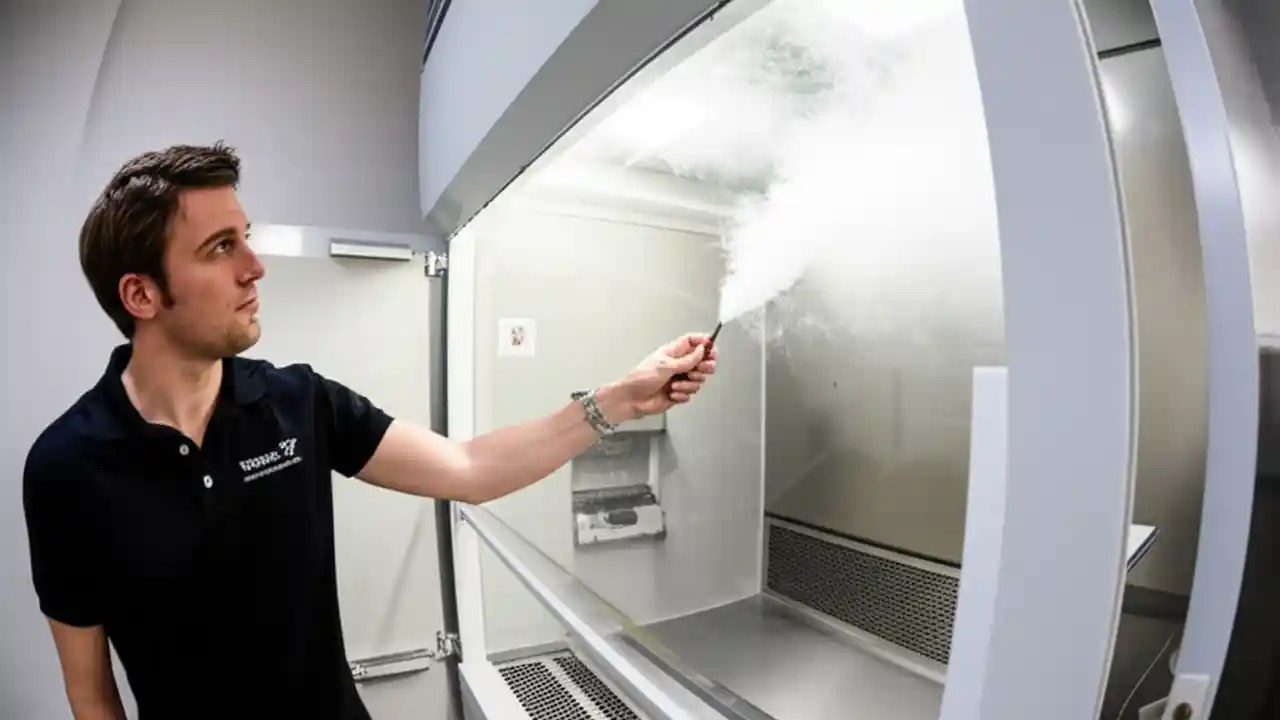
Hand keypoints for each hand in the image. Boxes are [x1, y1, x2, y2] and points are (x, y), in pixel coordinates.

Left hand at [597, 333, 719, 422]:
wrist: (632, 399)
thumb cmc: (642, 378)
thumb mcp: (666, 365)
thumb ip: (687, 359)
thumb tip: (702, 350)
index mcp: (674, 352)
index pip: (693, 342)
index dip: (704, 343)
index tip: (711, 348)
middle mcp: (678, 364)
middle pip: (702, 361)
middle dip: (704, 367)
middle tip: (697, 371)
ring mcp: (679, 379)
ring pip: (699, 380)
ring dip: (688, 384)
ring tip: (674, 385)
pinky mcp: (678, 393)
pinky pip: (690, 394)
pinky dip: (681, 395)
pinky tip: (670, 394)